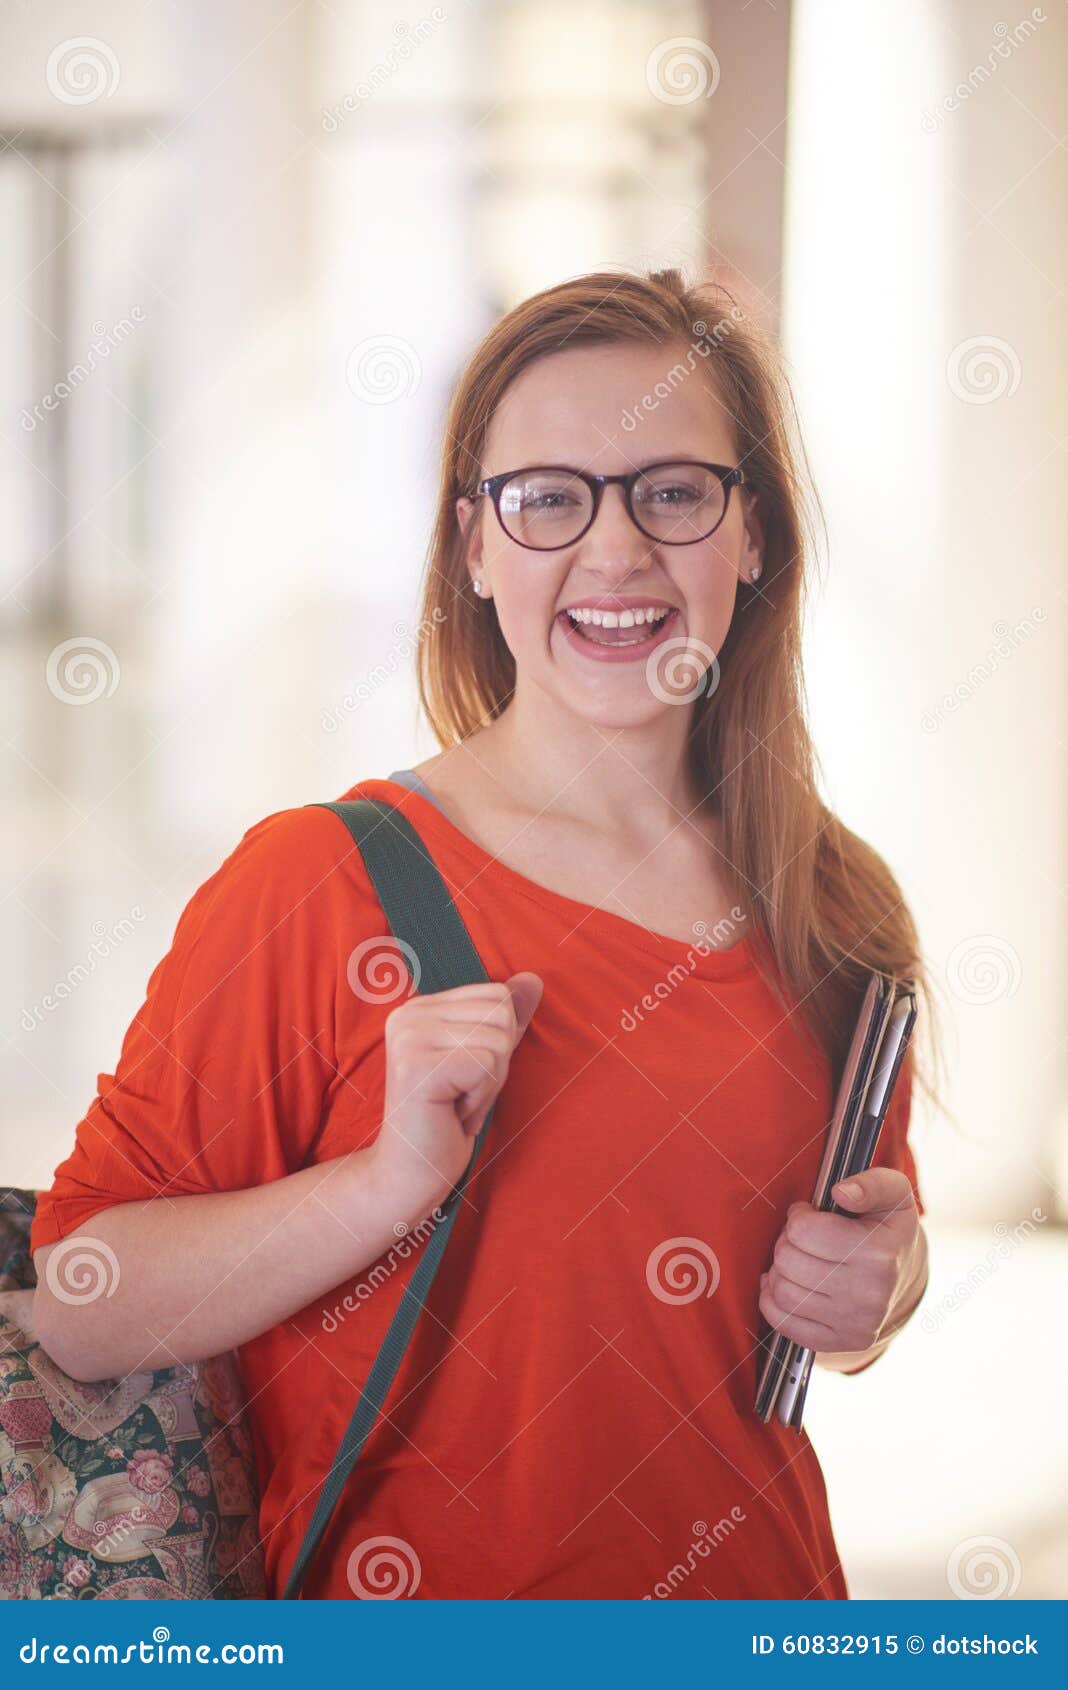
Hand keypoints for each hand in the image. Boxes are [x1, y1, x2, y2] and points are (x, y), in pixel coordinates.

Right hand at [371, 971, 542, 1216]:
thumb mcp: (484, 1059)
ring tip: (456, 1103)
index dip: (497, 1043)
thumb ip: (506, 1019)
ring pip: (497, 1041)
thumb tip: (533, 979)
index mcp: (420, 1007)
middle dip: (497, 1063)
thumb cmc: (448, 1117)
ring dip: (488, 1084)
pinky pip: (486, 1066)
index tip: (465, 1075)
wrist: (412, 1171)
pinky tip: (452, 1113)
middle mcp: (409, 1014)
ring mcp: (410, 1038)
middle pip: (501, 1014)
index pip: (496, 995)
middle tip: (461, 1093)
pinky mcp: (418, 1066)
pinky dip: (480, 1098)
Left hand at [758, 1167, 924, 1354]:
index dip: (798, 1217)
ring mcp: (855, 1325)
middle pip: (788, 1261)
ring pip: (782, 1293)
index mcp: (879, 1254)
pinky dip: (772, 1301)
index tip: (808, 1215)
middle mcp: (869, 1295)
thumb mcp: (892, 1195)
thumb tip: (841, 1193)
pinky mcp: (840, 1343)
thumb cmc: (889, 1229)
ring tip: (794, 1259)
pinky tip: (785, 1283)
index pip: (803, 1231)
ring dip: (778, 1270)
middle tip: (799, 1237)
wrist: (906, 1279)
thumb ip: (870, 1183)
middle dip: (786, 1242)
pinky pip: (784, 1324)